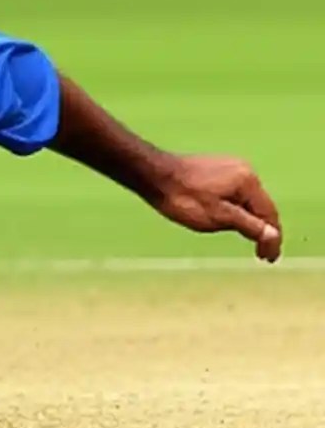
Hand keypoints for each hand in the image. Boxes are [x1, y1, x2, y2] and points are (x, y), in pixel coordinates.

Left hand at [151, 155, 282, 261]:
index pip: (268, 214)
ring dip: (250, 221)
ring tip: (250, 241)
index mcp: (248, 181)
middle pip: (260, 206)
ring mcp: (230, 168)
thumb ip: (248, 226)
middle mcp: (244, 171)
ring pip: (247, 200)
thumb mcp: (217, 217)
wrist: (153, 174)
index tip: (269, 259)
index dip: (271, 238)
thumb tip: (274, 235)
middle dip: (262, 230)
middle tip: (263, 255)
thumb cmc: (183, 198)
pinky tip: (232, 220)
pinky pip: (235, 194)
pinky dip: (237, 210)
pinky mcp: (216, 169)